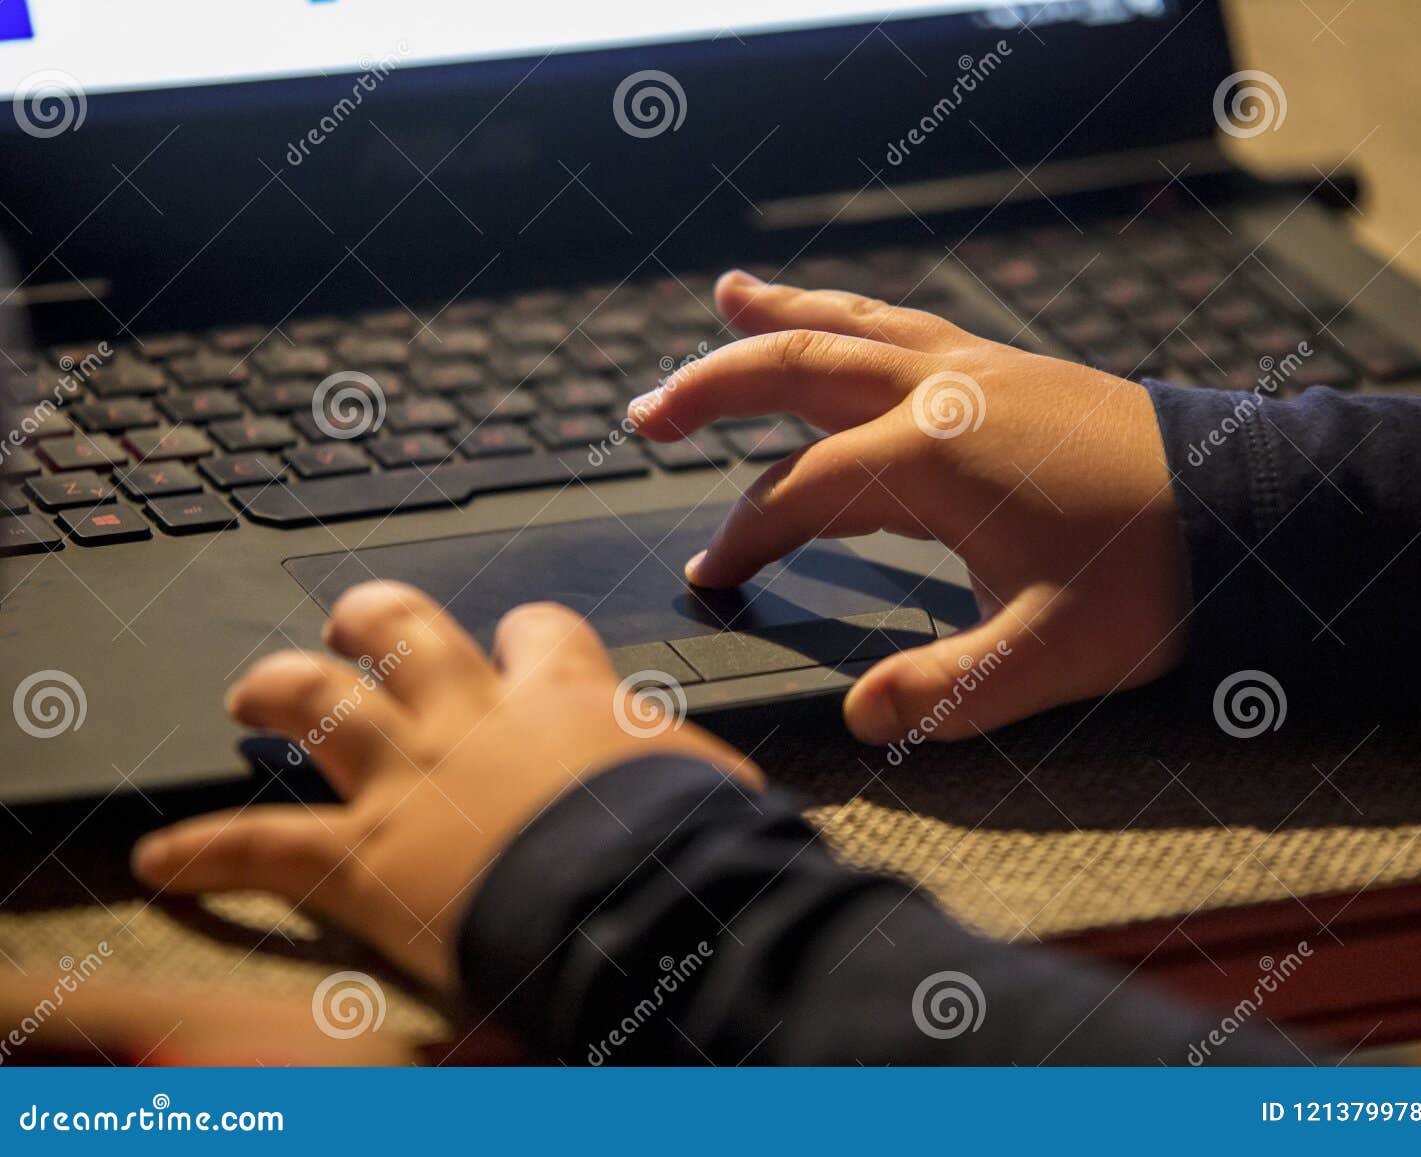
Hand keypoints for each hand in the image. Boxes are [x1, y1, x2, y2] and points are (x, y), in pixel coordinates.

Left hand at [132, 583, 757, 992]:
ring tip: (251, 692)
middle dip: (374, 620)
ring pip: (318, 703)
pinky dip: (204, 852)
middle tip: (354, 624)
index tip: (524, 643)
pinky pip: (262, 845)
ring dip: (278, 691)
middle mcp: (475, 718)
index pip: (541, 634)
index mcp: (567, 700)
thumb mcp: (713, 793)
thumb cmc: (694, 849)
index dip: (527, 635)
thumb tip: (723, 798)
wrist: (645, 900)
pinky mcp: (362, 858)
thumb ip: (690, 779)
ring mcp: (410, 780)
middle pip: (405, 632)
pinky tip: (161, 856)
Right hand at [628, 270, 1190, 741]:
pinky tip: (844, 319)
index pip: (799, 493)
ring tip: (725, 296)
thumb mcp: (1048, 654)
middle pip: (796, 369)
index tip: (709, 575)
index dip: (741, 536)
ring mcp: (978, 366)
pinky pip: (906, 321)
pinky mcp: (1011, 364)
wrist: (1252, 506)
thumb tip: (859, 720)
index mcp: (934, 458)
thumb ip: (946, 692)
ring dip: (779, 316)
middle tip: (645, 410)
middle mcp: (943, 392)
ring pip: (851, 323)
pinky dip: (853, 312)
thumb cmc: (1155, 577)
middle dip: (712, 386)